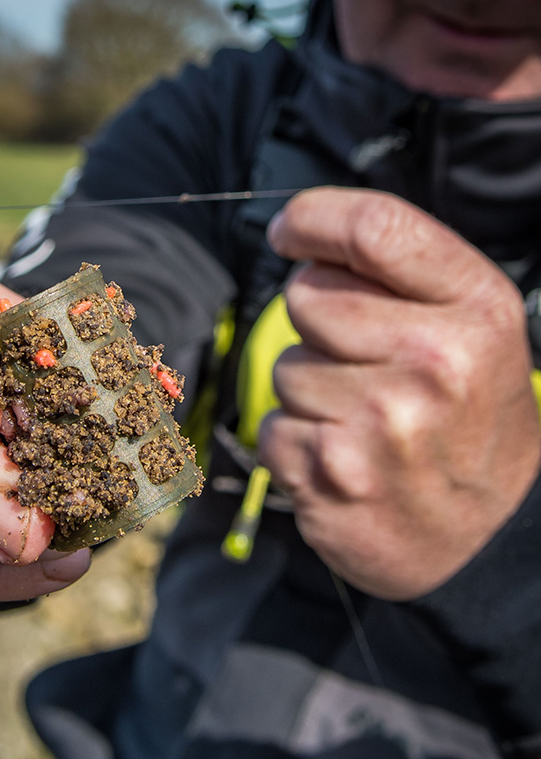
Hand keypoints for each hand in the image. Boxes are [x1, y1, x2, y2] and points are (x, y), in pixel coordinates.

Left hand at [260, 187, 540, 599]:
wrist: (487, 540)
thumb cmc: (468, 423)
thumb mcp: (475, 333)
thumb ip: (404, 275)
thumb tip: (308, 238)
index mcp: (476, 311)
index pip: (374, 228)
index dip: (314, 218)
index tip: (288, 230)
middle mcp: (432, 362)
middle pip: (306, 294)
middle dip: (316, 321)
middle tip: (362, 362)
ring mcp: (378, 423)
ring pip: (283, 368)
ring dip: (308, 391)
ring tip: (363, 421)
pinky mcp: (328, 473)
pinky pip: (271, 427)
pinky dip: (294, 442)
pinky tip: (342, 459)